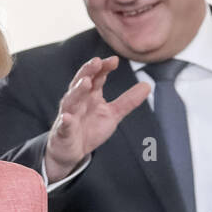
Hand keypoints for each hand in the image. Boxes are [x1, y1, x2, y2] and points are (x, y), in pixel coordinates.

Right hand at [45, 56, 150, 181]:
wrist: (73, 150)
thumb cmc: (90, 128)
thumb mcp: (113, 114)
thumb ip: (128, 101)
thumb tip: (148, 85)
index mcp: (91, 94)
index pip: (97, 76)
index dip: (104, 67)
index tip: (115, 60)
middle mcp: (78, 101)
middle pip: (81, 82)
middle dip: (88, 71)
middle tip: (96, 62)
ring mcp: (69, 114)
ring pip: (71, 100)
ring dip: (78, 91)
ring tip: (85, 82)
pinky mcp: (64, 131)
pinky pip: (64, 125)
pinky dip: (65, 121)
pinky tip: (67, 117)